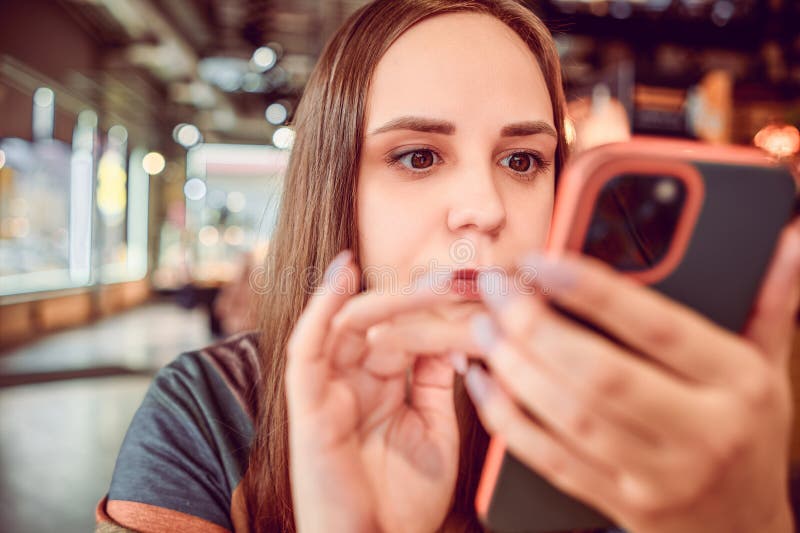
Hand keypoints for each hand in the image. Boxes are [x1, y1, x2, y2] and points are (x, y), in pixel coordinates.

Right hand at [285, 251, 479, 532]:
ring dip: (388, 297)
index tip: (478, 290)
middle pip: (377, 319)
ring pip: (346, 324)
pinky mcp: (307, 409)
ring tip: (431, 281)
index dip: (439, 309)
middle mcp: (350, 382)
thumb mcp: (434, 431)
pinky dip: (318, 311)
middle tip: (462, 278)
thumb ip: (434, 381)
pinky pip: (305, 351)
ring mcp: (326, 392)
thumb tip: (451, 334)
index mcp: (378, 386)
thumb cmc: (403, 503)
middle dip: (419, 295)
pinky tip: (343, 276)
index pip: (404, 330)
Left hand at [462, 217, 799, 532]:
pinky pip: (550, 459)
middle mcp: (701, 432)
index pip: (659, 328)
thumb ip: (769, 300)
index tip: (543, 261)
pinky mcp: (619, 500)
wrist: (746, 531)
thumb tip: (787, 237)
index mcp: (738, 384)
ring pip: (569, 418)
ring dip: (514, 367)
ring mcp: (656, 474)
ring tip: (483, 327)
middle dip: (536, 328)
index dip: (595, 291)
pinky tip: (482, 382)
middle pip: (600, 374)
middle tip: (497, 290)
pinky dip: (507, 419)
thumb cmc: (750, 431)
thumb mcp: (769, 364)